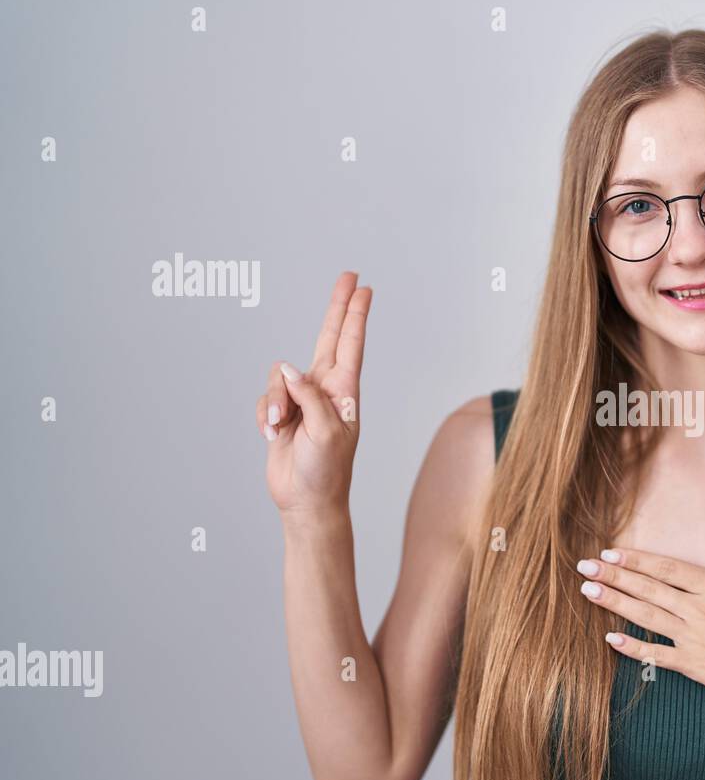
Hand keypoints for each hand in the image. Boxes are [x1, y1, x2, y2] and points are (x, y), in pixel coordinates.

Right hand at [255, 271, 373, 517]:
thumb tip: (290, 370)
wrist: (306, 502)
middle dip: (337, 308)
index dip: (355, 315)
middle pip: (328, 339)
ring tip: (280, 426)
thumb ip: (309, 396)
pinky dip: (265, 414)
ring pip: (280, 376)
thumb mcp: (326, 432)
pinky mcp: (282, 413)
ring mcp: (302, 401)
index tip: (364, 288)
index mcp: (344, 393)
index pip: (351, 345)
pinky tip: (271, 434)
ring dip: (275, 400)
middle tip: (348, 278)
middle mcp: (324, 390)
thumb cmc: (325, 472)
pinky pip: (266, 398)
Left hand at [575, 515, 704, 726]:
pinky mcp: (692, 664)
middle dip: (614, 576)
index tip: (611, 552)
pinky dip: (631, 647)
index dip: (637, 560)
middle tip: (584, 567)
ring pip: (645, 616)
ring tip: (588, 591)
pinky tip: (609, 639)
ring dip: (614, 603)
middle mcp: (697, 609)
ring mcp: (691, 637)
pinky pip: (655, 654)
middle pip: (648, 588)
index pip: (667, 568)